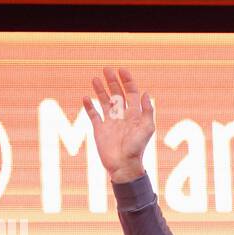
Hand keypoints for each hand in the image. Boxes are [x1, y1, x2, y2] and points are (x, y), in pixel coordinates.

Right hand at [82, 67, 154, 182]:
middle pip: (117, 95)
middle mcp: (122, 116)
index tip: (121, 70)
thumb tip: (145, 93)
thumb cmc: (137, 148)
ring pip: (104, 102)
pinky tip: (86, 97)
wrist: (124, 165)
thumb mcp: (147, 128)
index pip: (131, 94)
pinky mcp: (99, 130)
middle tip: (106, 69)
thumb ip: (147, 111)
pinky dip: (89, 107)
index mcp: (134, 115)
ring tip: (95, 78)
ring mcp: (110, 123)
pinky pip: (93, 115)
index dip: (127, 81)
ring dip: (100, 90)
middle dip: (112, 82)